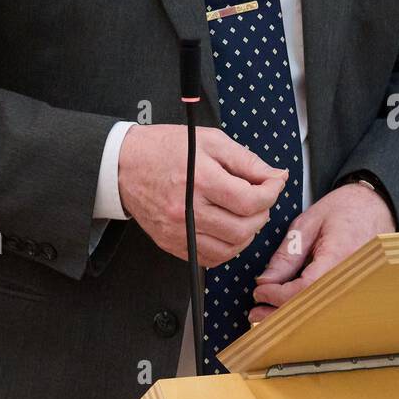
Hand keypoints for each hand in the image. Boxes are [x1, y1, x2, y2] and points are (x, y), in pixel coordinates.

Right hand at [117, 123, 288, 268]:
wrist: (123, 165)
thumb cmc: (165, 148)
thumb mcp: (210, 140)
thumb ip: (246, 160)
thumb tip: (275, 176)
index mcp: (200, 180)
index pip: (250, 200)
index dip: (271, 193)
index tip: (274, 183)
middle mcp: (189, 210)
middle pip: (244, 228)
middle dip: (262, 214)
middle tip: (260, 198)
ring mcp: (179, 232)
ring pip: (230, 249)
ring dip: (248, 233)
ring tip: (245, 214)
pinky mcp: (172, 244)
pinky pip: (210, 258)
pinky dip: (227, 248)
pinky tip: (227, 229)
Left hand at [248, 182, 395, 323]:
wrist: (377, 206)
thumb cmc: (345, 209)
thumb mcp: (308, 223)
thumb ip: (287, 254)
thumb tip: (266, 281)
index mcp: (338, 257)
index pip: (305, 289)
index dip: (278, 296)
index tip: (259, 292)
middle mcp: (352, 278)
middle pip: (313, 310)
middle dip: (280, 314)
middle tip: (256, 314)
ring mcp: (358, 288)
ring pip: (321, 315)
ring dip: (294, 318)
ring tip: (268, 316)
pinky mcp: (358, 293)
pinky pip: (331, 309)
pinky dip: (309, 312)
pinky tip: (292, 311)